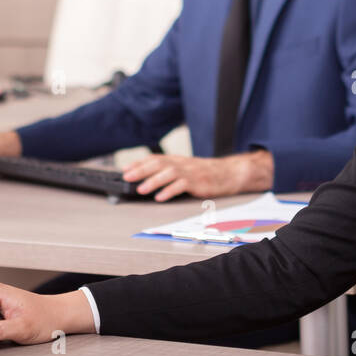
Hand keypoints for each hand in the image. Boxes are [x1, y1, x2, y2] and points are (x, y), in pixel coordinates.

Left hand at [121, 150, 272, 201]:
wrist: (229, 173)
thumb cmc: (206, 174)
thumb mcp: (186, 169)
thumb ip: (169, 171)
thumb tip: (148, 177)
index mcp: (177, 160)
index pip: (155, 158)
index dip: (139, 163)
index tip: (126, 169)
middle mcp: (182, 164)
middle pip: (158, 164)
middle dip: (141, 170)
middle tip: (127, 177)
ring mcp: (190, 172)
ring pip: (168, 173)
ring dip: (153, 181)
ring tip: (141, 189)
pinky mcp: (198, 182)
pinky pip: (182, 185)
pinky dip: (170, 191)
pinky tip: (160, 197)